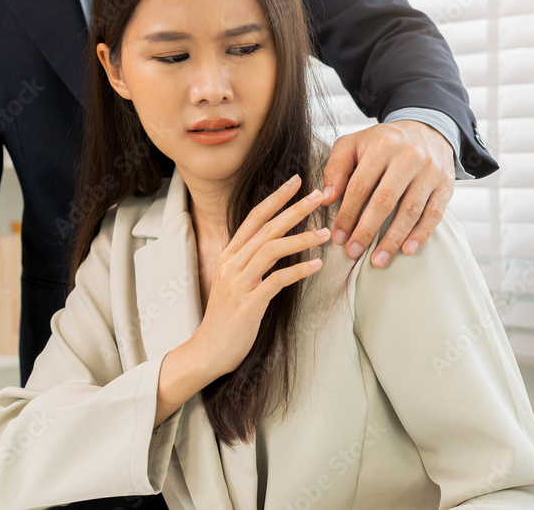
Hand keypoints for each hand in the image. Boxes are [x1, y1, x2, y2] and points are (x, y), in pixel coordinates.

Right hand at [193, 174, 329, 376]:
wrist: (207, 351)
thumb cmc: (226, 318)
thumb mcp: (234, 282)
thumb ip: (251, 262)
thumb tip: (276, 246)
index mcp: (229, 255)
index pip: (254, 217)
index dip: (276, 198)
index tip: (297, 182)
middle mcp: (232, 264)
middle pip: (267, 227)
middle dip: (295, 209)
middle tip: (320, 195)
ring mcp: (239, 283)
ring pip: (272, 249)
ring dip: (302, 238)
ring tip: (326, 233)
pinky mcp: (248, 303)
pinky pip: (277, 280)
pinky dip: (299, 270)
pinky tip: (318, 265)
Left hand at [321, 120, 455, 267]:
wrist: (427, 129)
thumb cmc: (383, 142)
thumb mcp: (354, 144)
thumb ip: (336, 168)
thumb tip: (328, 198)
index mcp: (382, 145)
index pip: (360, 186)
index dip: (347, 214)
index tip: (338, 236)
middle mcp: (409, 156)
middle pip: (385, 200)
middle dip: (366, 230)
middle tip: (353, 251)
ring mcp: (430, 171)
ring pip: (410, 210)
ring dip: (392, 239)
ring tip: (378, 260)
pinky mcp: (446, 184)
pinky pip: (434, 213)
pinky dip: (421, 234)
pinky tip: (407, 250)